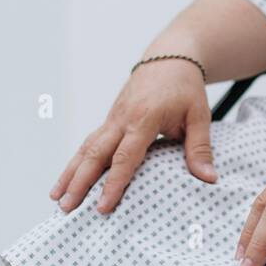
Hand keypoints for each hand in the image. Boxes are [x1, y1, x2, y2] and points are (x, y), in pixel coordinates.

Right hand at [50, 58, 215, 213]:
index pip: (126, 155)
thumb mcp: (198, 115)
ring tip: (57, 200)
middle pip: (95, 153)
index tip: (103, 206)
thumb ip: (199, 148)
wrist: (169, 57)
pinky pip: (89, 143)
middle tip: (67, 208)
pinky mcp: (109, 120)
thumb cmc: (185, 87)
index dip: (113, 182)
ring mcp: (112, 118)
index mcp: (144, 118)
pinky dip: (75, 162)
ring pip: (86, 148)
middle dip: (79, 182)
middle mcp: (122, 119)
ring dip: (70, 174)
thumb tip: (209, 179)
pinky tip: (66, 181)